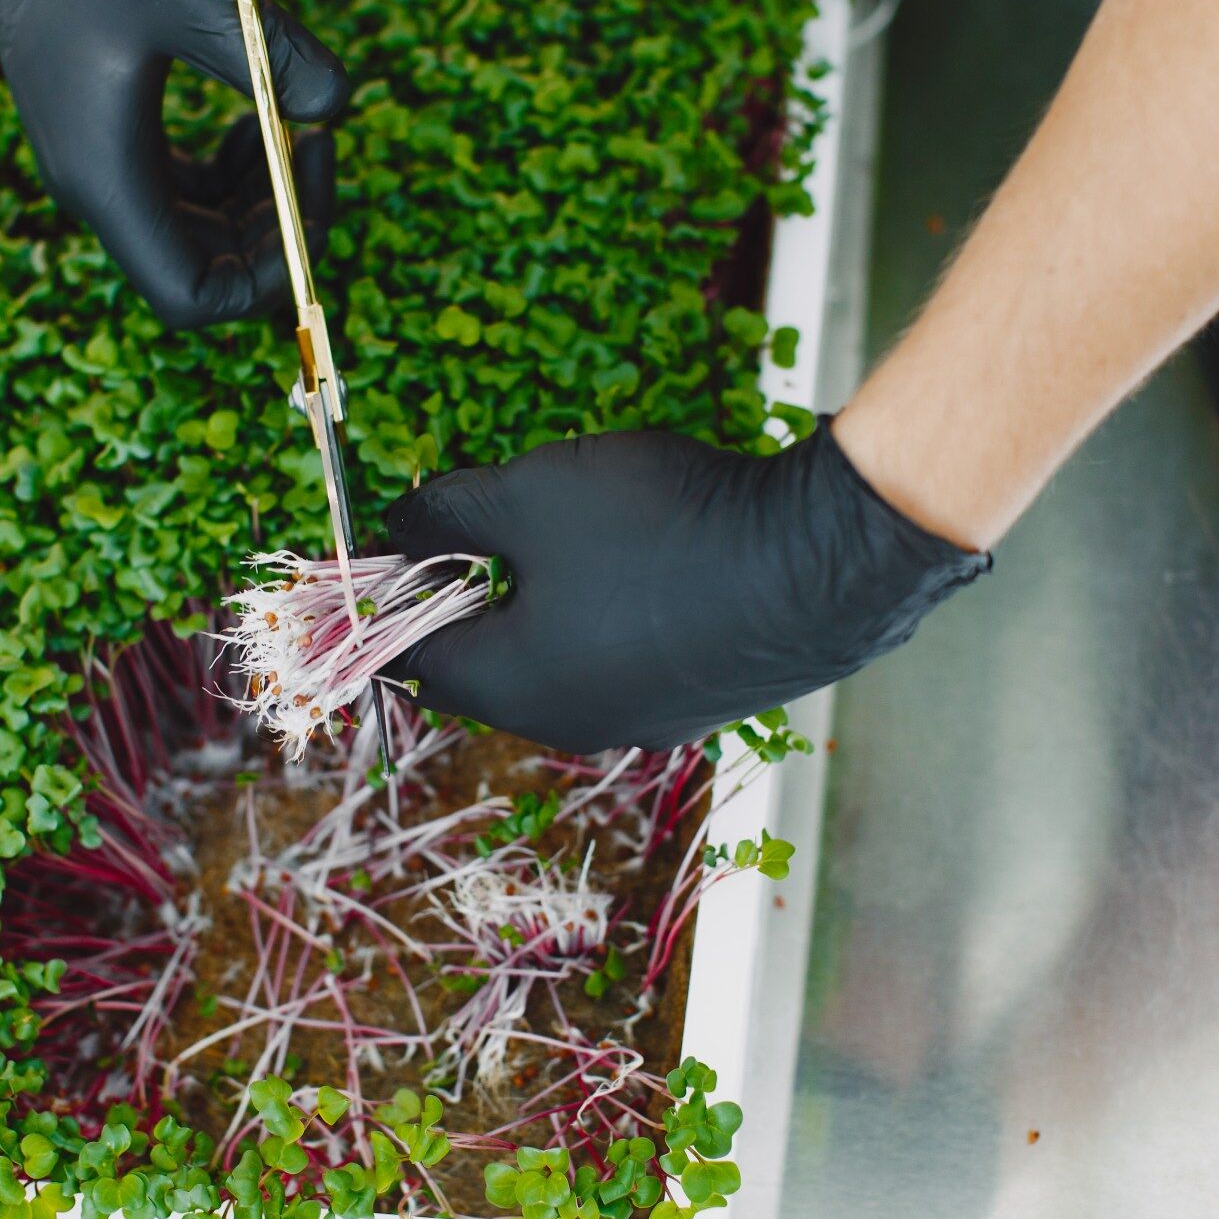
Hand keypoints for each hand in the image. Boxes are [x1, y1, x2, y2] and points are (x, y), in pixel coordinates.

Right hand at [0, 0, 348, 328]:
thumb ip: (272, 54)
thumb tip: (337, 106)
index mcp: (104, 179)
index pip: (190, 296)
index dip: (263, 278)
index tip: (309, 201)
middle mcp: (97, 184)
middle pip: (202, 267)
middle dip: (274, 231)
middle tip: (319, 152)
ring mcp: (99, 158)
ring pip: (198, 228)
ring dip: (259, 200)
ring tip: (298, 128)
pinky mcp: (109, 126)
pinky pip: (184, 186)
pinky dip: (233, 170)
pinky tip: (260, 115)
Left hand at [384, 420, 987, 753]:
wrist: (823, 562)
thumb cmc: (659, 530)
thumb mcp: (529, 495)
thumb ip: (449, 511)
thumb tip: (395, 524)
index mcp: (514, 689)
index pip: (415, 657)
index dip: (394, 593)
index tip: (403, 535)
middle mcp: (574, 723)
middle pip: (491, 662)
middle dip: (476, 591)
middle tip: (490, 514)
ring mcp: (646, 719)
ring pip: (563, 658)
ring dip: (548, 597)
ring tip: (575, 520)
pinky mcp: (702, 701)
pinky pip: (628, 657)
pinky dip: (614, 610)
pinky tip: (648, 551)